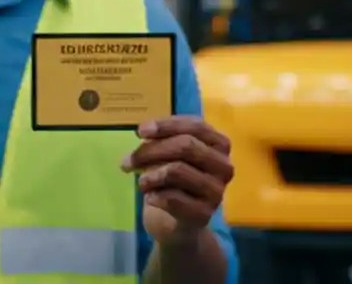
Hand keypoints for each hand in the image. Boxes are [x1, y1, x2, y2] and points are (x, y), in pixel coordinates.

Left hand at [121, 116, 233, 242]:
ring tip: (141, 183)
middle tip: (127, 162)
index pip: (195, 126)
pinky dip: (154, 196)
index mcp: (219, 145)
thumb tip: (144, 134)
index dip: (166, 126)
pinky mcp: (204, 214)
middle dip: (151, 151)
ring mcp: (216, 191)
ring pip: (177, 171)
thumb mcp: (168, 156)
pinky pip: (171, 198)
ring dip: (150, 176)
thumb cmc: (174, 182)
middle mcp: (224, 166)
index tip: (140, 131)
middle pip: (186, 146)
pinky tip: (150, 198)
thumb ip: (160, 141)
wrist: (179, 225)